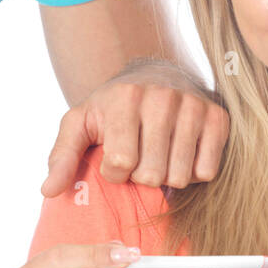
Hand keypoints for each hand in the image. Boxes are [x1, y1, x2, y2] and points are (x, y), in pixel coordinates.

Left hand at [41, 61, 228, 195]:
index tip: (114, 159)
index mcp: (125, 98)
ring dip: (166, 176)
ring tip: (158, 157)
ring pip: (181, 176)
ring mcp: (194, 106)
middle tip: (139, 159)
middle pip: (153, 174)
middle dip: (140, 176)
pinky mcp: (218, 118)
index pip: (122, 163)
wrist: (153, 76)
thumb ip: (62, 156)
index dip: (115, 172)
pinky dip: (193, 172)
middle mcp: (163, 97)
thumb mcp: (80, 123)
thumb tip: (49, 191)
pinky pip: (207, 170)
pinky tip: (181, 155)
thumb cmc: (113, 107)